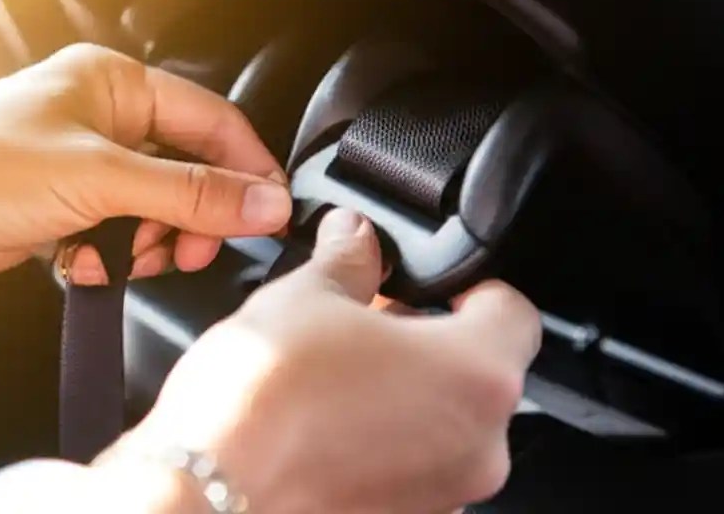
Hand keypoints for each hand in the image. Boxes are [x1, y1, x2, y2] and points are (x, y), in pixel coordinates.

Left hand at [0, 44, 290, 287]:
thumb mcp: (99, 178)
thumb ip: (190, 193)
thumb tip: (263, 201)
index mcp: (116, 83)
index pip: (213, 120)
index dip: (247, 168)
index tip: (269, 213)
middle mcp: (102, 119)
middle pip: (188, 171)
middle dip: (192, 217)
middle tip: (192, 248)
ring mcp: (81, 166)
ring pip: (154, 210)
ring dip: (148, 242)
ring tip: (127, 254)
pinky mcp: (60, 209)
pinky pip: (115, 237)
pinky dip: (109, 256)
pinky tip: (80, 262)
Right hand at [108, 208, 541, 512]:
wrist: (207, 494)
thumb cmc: (260, 405)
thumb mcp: (304, 296)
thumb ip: (347, 259)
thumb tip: (354, 235)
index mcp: (475, 373)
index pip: (515, 311)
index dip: (473, 287)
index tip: (433, 285)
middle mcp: (479, 445)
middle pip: (478, 373)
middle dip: (427, 343)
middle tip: (365, 325)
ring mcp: (445, 495)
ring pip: (446, 425)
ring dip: (406, 397)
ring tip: (335, 377)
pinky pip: (414, 470)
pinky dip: (384, 445)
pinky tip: (325, 426)